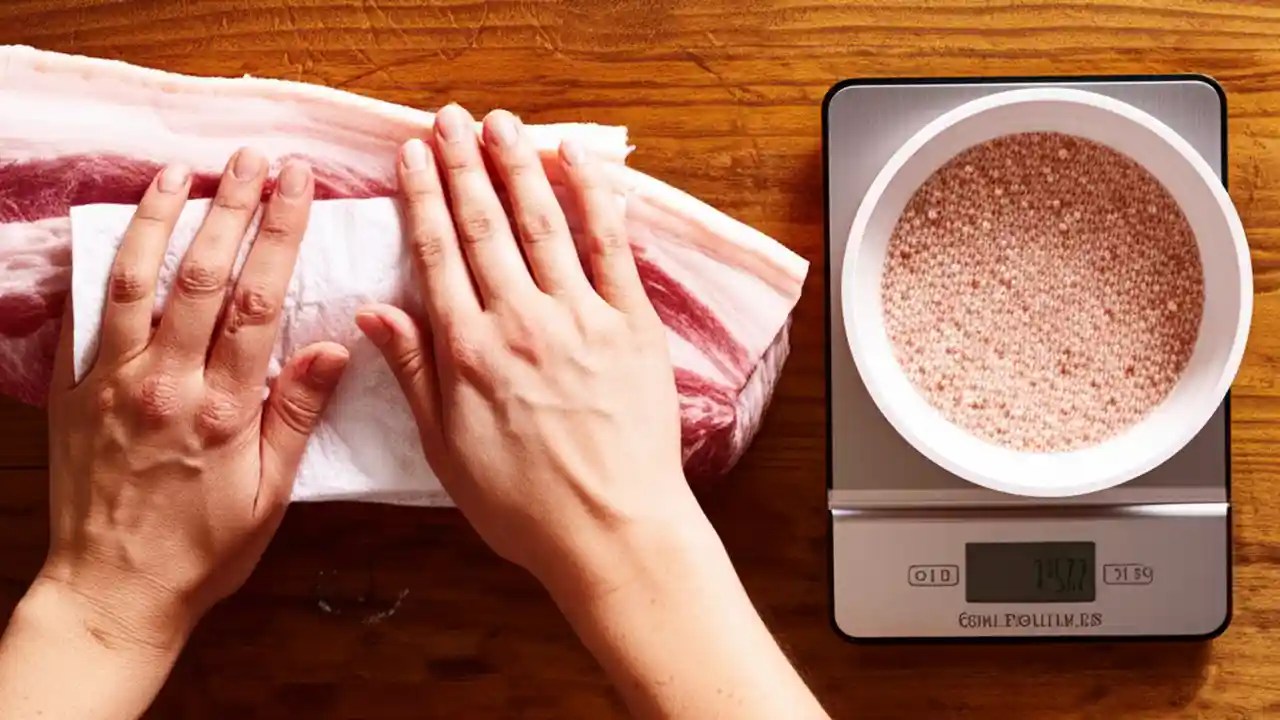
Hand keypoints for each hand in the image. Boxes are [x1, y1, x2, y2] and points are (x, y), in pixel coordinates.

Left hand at [0, 149, 347, 719]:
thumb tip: (331, 344)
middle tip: (254, 159)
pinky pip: (84, 316)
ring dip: (160, 218)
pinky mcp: (73, 391)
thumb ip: (298, 413)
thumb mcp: (271, 493)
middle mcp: (164, 383)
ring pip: (134, 280)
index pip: (256, 300)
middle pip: (200, 274)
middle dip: (232, 207)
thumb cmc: (203, 549)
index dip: (279, 234)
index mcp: (223, 408)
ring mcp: (111, 382)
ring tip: (182, 172)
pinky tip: (118, 232)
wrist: (113, 591)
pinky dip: (102, 266)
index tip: (297, 185)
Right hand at [356, 105, 693, 588]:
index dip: (423, 197)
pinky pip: (611, 247)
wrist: (612, 529)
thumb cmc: (524, 503)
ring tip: (501, 122)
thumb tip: (373, 309)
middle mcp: (521, 321)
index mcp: (469, 351)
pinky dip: (594, 199)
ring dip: (519, 165)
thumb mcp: (445, 448)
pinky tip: (577, 161)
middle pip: (485, 225)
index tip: (411, 154)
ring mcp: (581, 318)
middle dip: (464, 164)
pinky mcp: (632, 325)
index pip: (438, 254)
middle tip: (449, 117)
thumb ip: (412, 372)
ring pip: (543, 223)